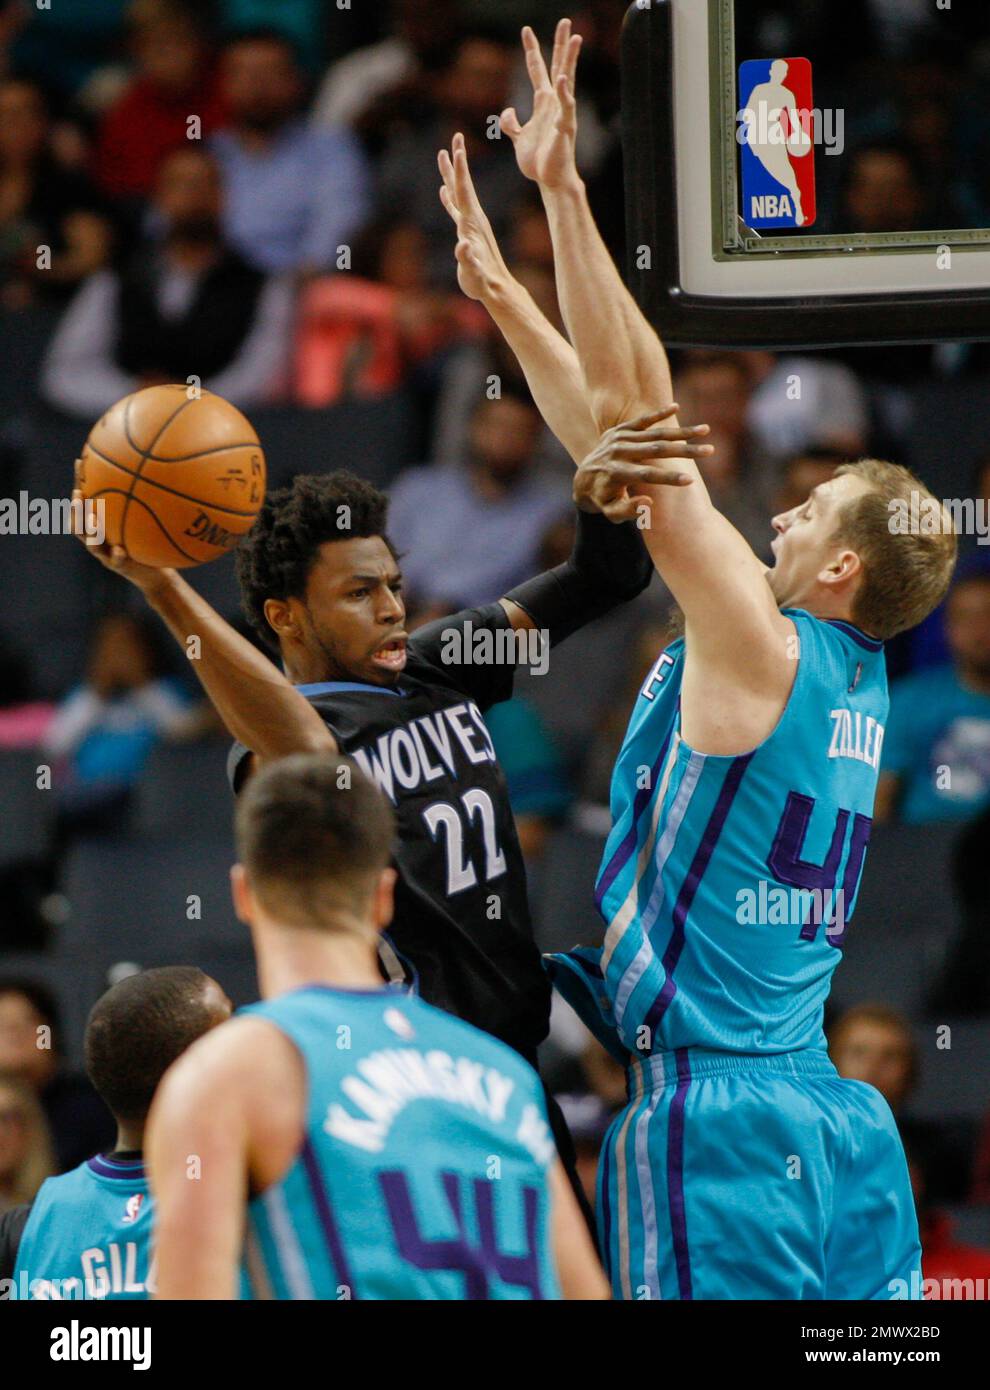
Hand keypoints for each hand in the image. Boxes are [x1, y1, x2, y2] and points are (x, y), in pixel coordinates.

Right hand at [71, 467, 173, 595]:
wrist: (153, 573)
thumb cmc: (146, 541)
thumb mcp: (143, 520)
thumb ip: (140, 500)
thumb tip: (152, 466)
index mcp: (99, 526)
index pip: (84, 503)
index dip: (79, 484)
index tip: (79, 463)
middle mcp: (98, 539)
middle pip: (78, 525)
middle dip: (76, 510)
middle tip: (78, 495)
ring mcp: (106, 554)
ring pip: (92, 544)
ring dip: (92, 532)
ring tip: (94, 521)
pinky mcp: (120, 567)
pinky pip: (116, 562)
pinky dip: (116, 555)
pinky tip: (119, 549)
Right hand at [438, 132, 510, 301]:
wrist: (494, 289)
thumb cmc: (482, 282)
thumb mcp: (474, 272)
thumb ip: (468, 259)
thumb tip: (462, 247)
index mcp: (472, 222)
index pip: (464, 190)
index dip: (460, 168)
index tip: (458, 146)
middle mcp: (471, 218)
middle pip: (462, 184)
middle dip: (457, 160)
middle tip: (455, 136)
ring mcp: (468, 224)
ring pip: (458, 193)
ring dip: (451, 174)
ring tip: (444, 155)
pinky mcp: (466, 233)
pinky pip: (454, 209)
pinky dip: (448, 197)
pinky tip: (443, 190)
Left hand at [500, 20, 581, 189]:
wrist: (549, 181)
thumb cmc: (538, 161)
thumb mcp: (518, 138)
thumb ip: (511, 123)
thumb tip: (507, 112)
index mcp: (542, 104)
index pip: (537, 70)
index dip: (532, 50)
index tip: (526, 30)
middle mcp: (554, 104)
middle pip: (557, 66)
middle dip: (560, 44)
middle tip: (565, 21)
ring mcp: (561, 114)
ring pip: (567, 79)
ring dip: (570, 59)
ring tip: (575, 37)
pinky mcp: (564, 128)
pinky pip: (565, 107)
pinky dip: (564, 94)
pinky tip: (562, 79)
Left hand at [573, 408, 713, 521]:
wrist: (582, 479)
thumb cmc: (602, 500)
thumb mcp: (610, 512)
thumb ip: (628, 510)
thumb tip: (649, 502)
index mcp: (616, 473)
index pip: (646, 475)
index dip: (668, 479)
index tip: (690, 481)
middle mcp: (618, 452)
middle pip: (656, 450)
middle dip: (684, 451)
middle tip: (709, 451)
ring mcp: (619, 438)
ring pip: (654, 433)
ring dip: (681, 432)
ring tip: (705, 430)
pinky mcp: (620, 430)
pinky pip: (642, 420)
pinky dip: (658, 413)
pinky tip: (676, 407)